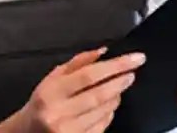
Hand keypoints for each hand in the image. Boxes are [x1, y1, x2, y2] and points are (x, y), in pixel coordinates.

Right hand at [21, 47, 145, 132]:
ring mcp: (68, 131)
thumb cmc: (41, 103)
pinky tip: (108, 107)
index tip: (135, 59)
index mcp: (51, 92)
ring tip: (117, 88)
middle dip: (120, 82)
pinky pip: (102, 126)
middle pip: (99, 95)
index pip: (89, 75)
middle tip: (131, 73)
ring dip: (115, 98)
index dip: (116, 66)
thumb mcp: (52, 78)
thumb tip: (103, 52)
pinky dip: (109, 114)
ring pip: (103, 112)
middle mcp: (58, 113)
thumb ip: (78, 63)